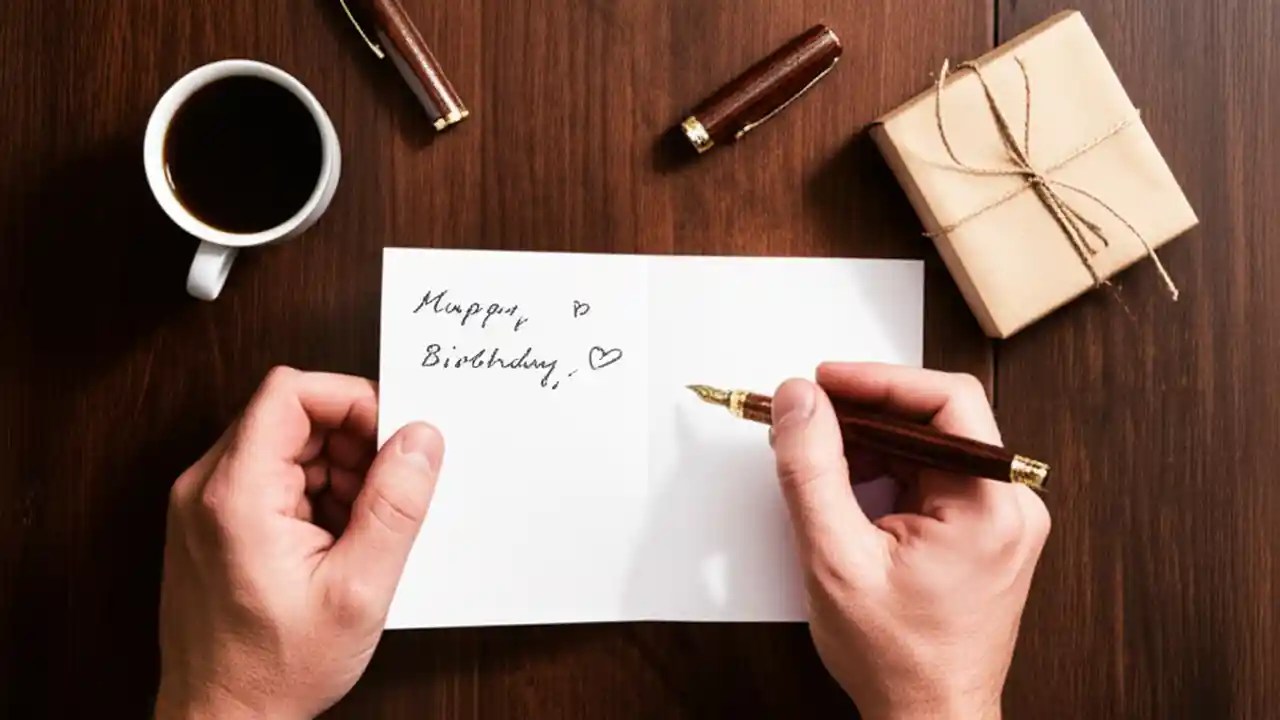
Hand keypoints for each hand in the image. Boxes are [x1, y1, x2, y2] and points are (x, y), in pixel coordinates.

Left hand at [155, 367, 444, 718]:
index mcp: (236, 493)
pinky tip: (334, 546)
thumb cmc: (273, 669)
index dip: (351, 401)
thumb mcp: (359, 590)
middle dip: (352, 447)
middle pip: (292, 416)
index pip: (291, 391)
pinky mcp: (214, 522)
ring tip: (356, 535)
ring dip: (336, 475)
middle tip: (383, 498)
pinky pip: (273, 478)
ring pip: (286, 446)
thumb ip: (394, 506)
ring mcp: (205, 504)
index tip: (390, 436)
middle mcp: (208, 488)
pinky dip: (315, 498)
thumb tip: (421, 441)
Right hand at [770, 363, 1049, 719]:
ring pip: (930, 446)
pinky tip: (849, 493)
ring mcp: (1003, 518)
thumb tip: (800, 402)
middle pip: (935, 420)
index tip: (824, 382)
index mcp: (991, 506)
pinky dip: (887, 473)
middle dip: (864, 414)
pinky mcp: (985, 531)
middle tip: (808, 419)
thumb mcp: (834, 559)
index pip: (945, 400)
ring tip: (821, 464)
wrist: (929, 718)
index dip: (877, 381)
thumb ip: (812, 470)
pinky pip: (933, 475)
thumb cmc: (897, 659)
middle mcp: (1010, 504)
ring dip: (871, 446)